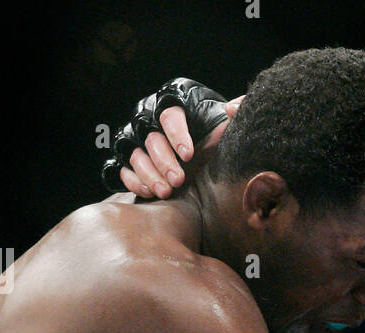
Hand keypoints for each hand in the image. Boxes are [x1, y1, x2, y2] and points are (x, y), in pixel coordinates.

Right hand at [101, 78, 242, 197]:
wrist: (206, 155)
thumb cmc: (215, 134)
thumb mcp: (227, 122)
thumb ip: (239, 109)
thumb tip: (232, 109)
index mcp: (174, 106)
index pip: (169, 116)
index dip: (177, 135)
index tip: (189, 155)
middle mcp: (151, 121)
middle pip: (151, 139)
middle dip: (164, 161)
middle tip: (178, 180)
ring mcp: (137, 142)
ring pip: (136, 156)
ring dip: (150, 175)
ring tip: (166, 192)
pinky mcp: (130, 161)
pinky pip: (125, 170)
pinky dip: (135, 182)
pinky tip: (150, 193)